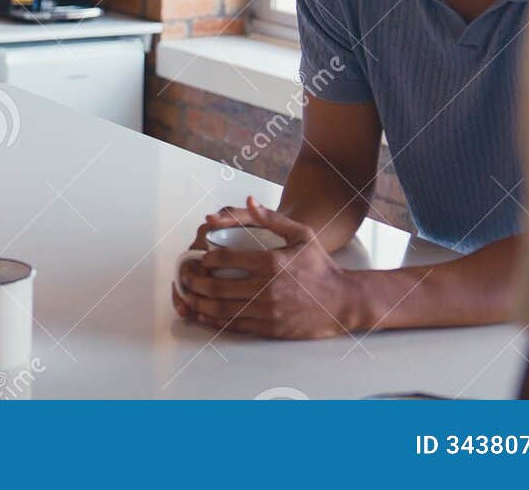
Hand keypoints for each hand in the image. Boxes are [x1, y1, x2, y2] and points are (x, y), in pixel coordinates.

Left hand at [171, 197, 357, 339]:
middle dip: (195, 282)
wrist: (342, 301)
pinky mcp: (269, 328)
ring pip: (222, 309)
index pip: (226, 258)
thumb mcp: (302, 234)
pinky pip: (234, 325)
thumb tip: (249, 200)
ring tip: (188, 297)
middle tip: (186, 278)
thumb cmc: (321, 265)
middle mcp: (266, 288)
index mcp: (271, 262)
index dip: (207, 258)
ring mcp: (267, 311)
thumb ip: (272, 218)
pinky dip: (214, 321)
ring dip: (199, 303)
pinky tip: (204, 315)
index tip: (201, 258)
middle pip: (217, 286)